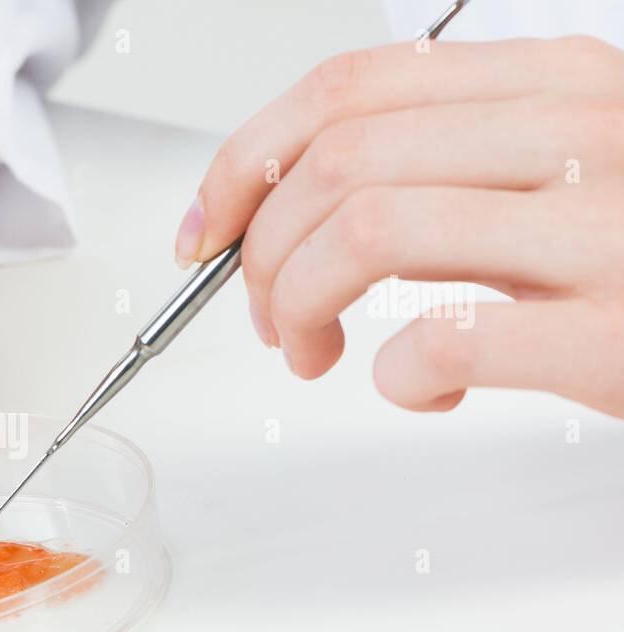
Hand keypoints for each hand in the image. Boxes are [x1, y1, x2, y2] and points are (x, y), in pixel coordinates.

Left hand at [175, 36, 623, 416]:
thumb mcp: (552, 171)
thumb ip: (438, 165)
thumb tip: (283, 207)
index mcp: (552, 83)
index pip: (346, 90)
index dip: (244, 162)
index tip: (207, 233)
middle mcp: (578, 134)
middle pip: (338, 164)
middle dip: (261, 255)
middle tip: (271, 318)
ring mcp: (603, 230)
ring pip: (367, 231)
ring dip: (300, 306)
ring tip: (317, 353)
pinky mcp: (615, 332)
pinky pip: (441, 339)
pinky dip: (393, 376)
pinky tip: (416, 389)